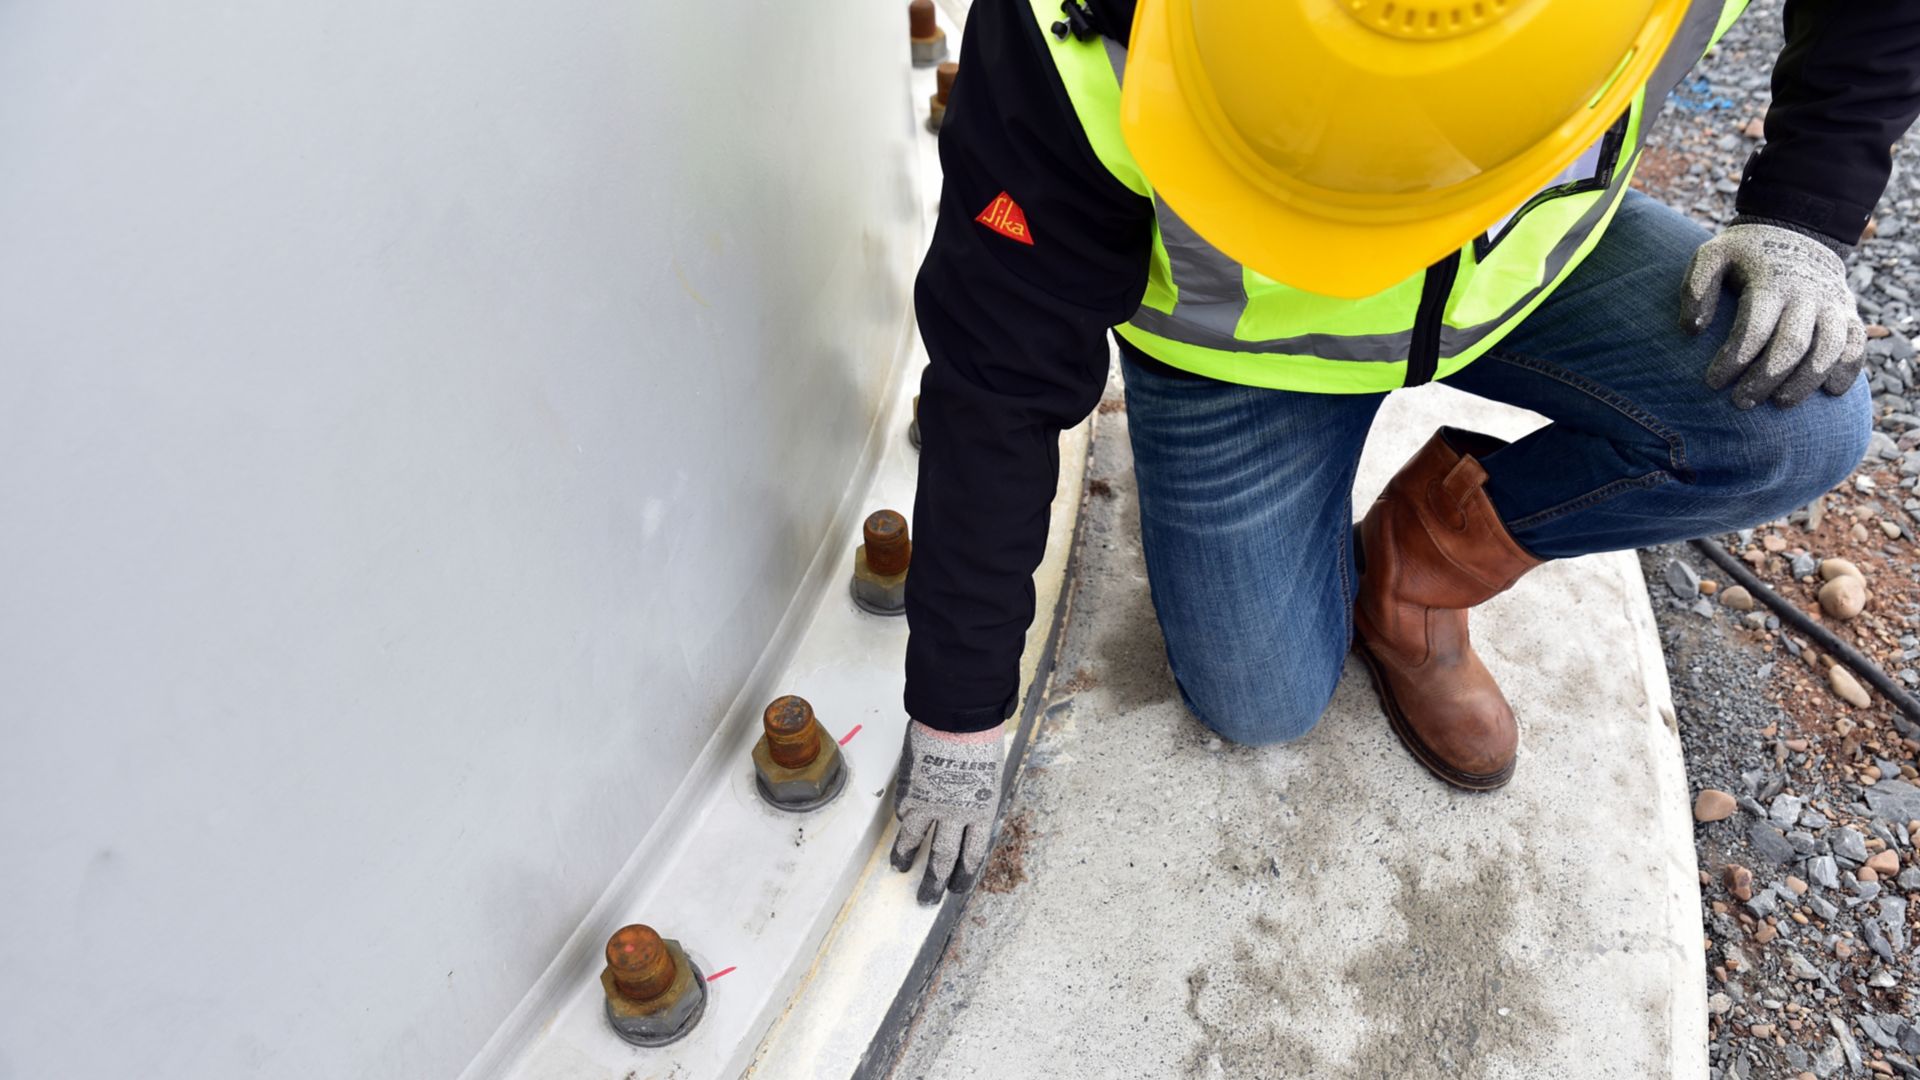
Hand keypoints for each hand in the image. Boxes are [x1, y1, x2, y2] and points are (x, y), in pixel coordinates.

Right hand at [889, 720, 1003, 904]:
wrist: (958, 718)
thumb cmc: (981, 741)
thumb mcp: (989, 777)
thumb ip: (975, 801)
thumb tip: (964, 817)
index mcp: (982, 813)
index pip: (971, 855)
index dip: (962, 875)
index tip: (954, 889)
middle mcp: (956, 815)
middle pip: (943, 858)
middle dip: (933, 881)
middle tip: (925, 899)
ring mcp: (930, 804)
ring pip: (914, 840)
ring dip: (905, 857)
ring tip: (899, 868)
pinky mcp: (910, 790)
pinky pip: (904, 811)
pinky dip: (903, 820)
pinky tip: (902, 827)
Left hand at [1680, 220, 1864, 408]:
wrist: (1797, 233)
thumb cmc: (1745, 255)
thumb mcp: (1713, 256)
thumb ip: (1696, 288)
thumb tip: (1693, 330)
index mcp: (1771, 282)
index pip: (1754, 328)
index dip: (1733, 360)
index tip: (1712, 383)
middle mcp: (1806, 294)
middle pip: (1791, 345)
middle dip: (1765, 379)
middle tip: (1742, 402)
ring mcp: (1832, 304)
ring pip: (1829, 350)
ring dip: (1806, 382)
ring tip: (1781, 402)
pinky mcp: (1849, 313)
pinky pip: (1857, 345)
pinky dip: (1848, 370)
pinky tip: (1830, 391)